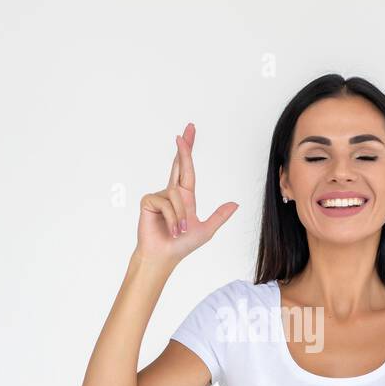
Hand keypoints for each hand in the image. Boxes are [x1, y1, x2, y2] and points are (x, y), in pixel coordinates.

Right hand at [136, 122, 238, 266]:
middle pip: (179, 164)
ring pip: (176, 195)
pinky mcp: (148, 201)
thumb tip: (236, 204)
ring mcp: (159, 196)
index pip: (187, 168)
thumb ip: (219, 216)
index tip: (187, 133)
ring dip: (181, 217)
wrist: (164, 257)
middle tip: (188, 128)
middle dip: (184, 147)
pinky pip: (165, 203)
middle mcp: (171, 192)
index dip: (187, 150)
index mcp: (185, 196)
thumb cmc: (181, 245)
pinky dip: (172, 218)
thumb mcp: (206, 230)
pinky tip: (170, 229)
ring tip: (180, 231)